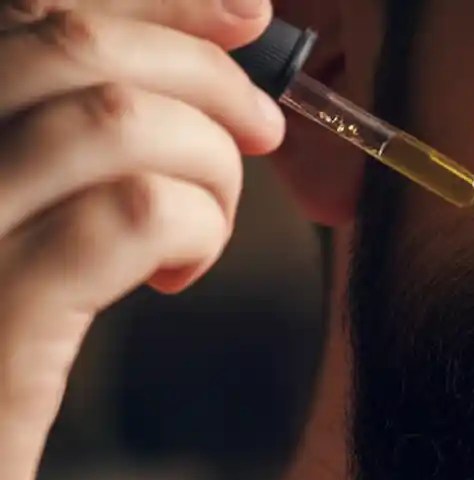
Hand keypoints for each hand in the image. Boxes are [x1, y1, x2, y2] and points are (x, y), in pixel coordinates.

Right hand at [0, 0, 284, 479]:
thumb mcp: (18, 218)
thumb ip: (75, 135)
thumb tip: (218, 53)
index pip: (39, 9)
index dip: (160, 0)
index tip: (248, 16)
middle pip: (77, 45)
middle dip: (204, 76)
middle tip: (261, 130)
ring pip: (116, 120)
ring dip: (205, 162)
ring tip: (206, 222)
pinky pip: (132, 213)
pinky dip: (192, 227)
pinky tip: (177, 270)